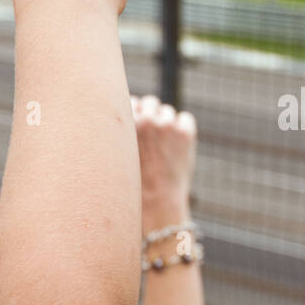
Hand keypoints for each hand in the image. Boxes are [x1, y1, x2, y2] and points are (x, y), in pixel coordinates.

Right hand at [132, 94, 196, 226]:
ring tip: (162, 146)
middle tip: (150, 137)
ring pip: (167, 111)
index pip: (131, 101)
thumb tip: (132, 110)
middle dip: (150, 114)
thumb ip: (124, 131)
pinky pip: (185, 119)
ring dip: (166, 122)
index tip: (136, 128)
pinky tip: (176, 146)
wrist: (156, 202)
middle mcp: (147, 119)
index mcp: (126, 123)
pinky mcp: (186, 132)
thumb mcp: (118, 154)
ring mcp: (168, 125)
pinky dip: (182, 128)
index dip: (134, 114)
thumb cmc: (132, 182)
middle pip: (150, 102)